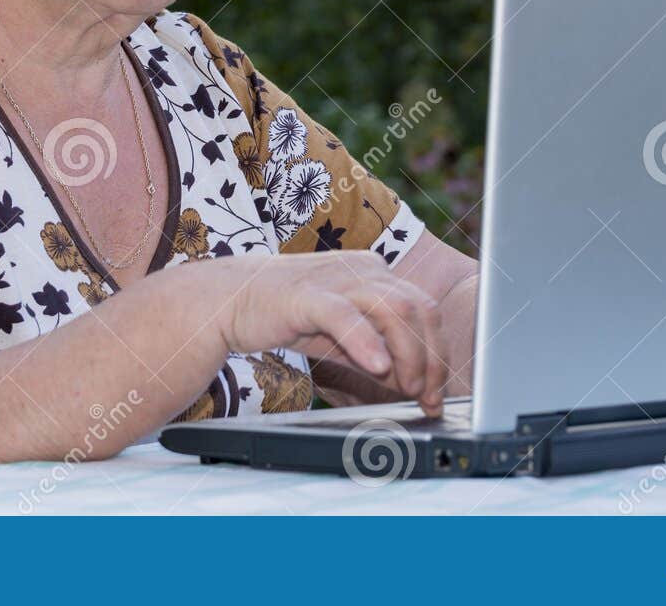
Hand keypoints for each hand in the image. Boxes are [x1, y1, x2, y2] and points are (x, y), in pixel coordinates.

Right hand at [208, 250, 446, 416]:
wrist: (228, 300)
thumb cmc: (285, 314)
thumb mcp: (340, 336)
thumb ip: (375, 352)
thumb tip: (411, 381)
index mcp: (375, 273)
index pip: (424, 309)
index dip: (437, 353)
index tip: (437, 393)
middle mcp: (364, 268)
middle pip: (419, 308)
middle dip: (431, 358)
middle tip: (428, 397)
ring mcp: (337, 278)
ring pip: (394, 309)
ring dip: (409, 353)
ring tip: (408, 387)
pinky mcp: (308, 294)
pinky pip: (347, 315)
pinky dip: (368, 342)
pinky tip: (378, 367)